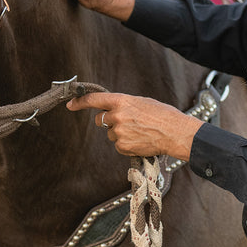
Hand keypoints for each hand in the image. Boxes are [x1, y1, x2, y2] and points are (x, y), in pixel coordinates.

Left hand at [67, 91, 202, 160]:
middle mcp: (117, 116)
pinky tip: (140, 141)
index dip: (80, 101)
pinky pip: (118, 145)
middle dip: (108, 122)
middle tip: (126, 122)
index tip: (70, 103)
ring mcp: (118, 132)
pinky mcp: (122, 146)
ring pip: (111, 134)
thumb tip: (112, 109)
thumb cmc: (162, 115)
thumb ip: (124, 105)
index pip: (94, 99)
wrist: (175, 133)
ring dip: (121, 134)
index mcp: (122, 101)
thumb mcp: (142, 102)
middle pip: (100, 120)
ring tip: (140, 132)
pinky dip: (127, 144)